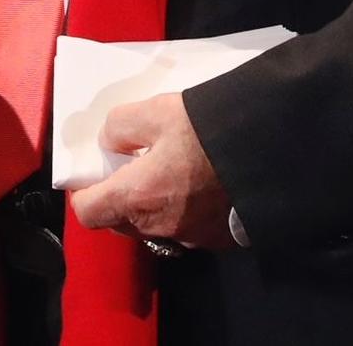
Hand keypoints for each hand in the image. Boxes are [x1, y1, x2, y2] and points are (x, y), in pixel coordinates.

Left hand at [66, 92, 233, 250]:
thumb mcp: (154, 111)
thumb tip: (110, 144)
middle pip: (120, 223)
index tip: (91, 174)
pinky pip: (186, 229)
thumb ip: (120, 127)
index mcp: (139, 198)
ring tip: (167, 172)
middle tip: (130, 166)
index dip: (83, 193)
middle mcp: (161, 227)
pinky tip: (197, 184)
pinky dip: (182, 211)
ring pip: (154, 227)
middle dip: (117, 198)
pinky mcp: (219, 240)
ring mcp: (192, 237)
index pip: (89, 214)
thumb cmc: (206, 130)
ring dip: (151, 206)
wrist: (269, 150)